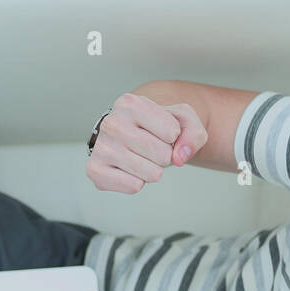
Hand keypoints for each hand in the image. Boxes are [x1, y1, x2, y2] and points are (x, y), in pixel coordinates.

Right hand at [85, 92, 208, 194]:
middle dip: (165, 156)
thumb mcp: (183, 120)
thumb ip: (194, 133)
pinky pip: (135, 186)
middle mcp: (111, 123)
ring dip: (153, 170)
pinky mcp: (95, 170)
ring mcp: (101, 147)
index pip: (172, 132)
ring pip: (152, 174)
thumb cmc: (158, 126)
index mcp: (129, 103)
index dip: (174, 136)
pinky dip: (138, 182)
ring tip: (141, 158)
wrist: (133, 137)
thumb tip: (179, 157)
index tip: (161, 131)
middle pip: (163, 155)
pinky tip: (129, 169)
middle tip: (152, 148)